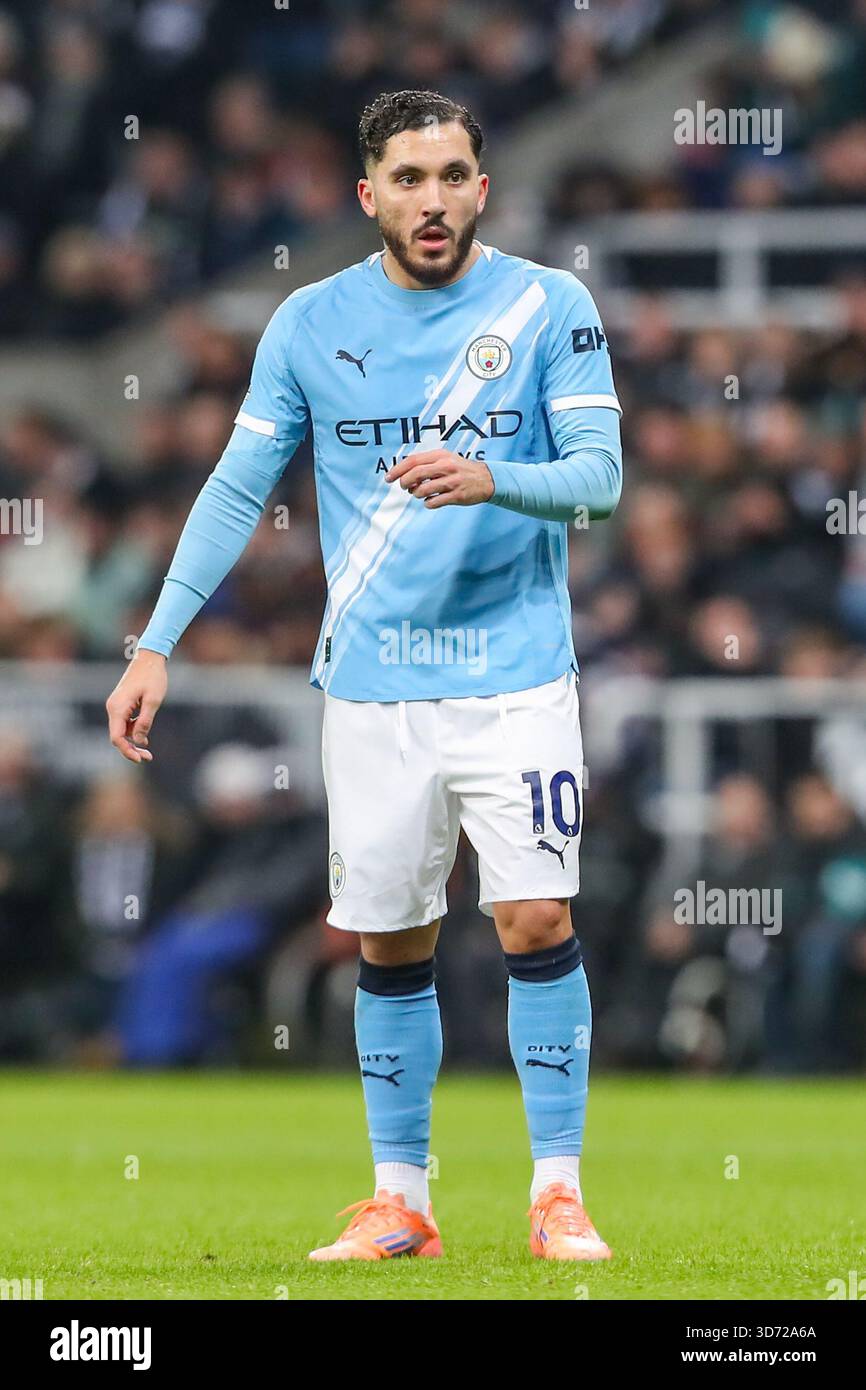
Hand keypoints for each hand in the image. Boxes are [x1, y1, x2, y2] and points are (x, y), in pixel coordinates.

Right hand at [105, 647, 167, 763]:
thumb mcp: (153, 701)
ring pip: (120, 731)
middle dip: (130, 749)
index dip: (127, 751)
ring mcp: (115, 706)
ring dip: (132, 742)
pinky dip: (132, 732)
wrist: (149, 658)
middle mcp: (113, 708)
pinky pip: (124, 724)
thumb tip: (139, 741)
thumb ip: (145, 721)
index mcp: (118, 708)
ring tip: (148, 751)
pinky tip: (144, 738)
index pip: (117, 737)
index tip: (141, 759)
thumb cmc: (153, 677)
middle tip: (148, 758)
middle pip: (117, 737)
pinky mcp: (121, 704)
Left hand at [386, 450, 494, 508]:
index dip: (397, 470)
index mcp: (440, 455)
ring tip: (420, 493)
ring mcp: (452, 481)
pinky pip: (433, 502)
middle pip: (415, 474)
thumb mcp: (445, 459)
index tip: (388, 478)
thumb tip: (404, 474)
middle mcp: (446, 466)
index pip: (413, 461)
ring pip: (422, 490)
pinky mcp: (457, 495)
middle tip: (404, 487)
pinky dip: (428, 503)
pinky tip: (431, 500)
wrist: (487, 479)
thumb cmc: (461, 469)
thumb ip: (426, 464)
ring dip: (416, 494)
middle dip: (404, 483)